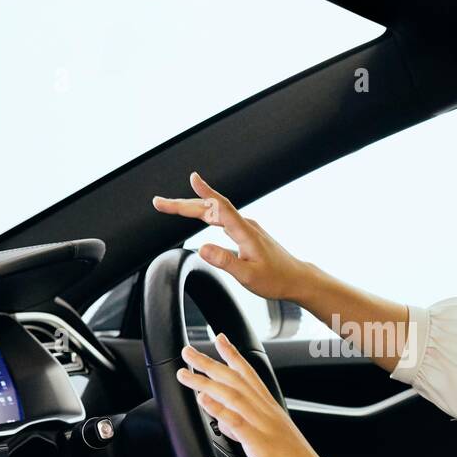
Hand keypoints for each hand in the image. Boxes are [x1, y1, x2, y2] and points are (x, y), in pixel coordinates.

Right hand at [153, 172, 311, 302]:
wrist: (297, 279)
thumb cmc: (276, 279)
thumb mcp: (248, 276)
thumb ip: (225, 261)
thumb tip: (202, 249)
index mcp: (245, 232)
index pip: (221, 207)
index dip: (205, 192)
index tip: (192, 178)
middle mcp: (245, 225)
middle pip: (210, 209)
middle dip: (183, 204)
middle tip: (159, 203)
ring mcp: (246, 228)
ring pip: (215, 213)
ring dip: (192, 208)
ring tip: (170, 207)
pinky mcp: (247, 233)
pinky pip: (222, 218)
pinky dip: (205, 214)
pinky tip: (199, 214)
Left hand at [176, 333, 336, 456]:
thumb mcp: (270, 439)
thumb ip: (245, 426)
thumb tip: (224, 418)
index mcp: (270, 409)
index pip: (249, 375)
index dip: (233, 355)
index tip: (219, 339)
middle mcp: (266, 412)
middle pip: (235, 380)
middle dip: (210, 363)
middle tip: (188, 351)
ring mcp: (264, 427)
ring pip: (233, 396)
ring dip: (207, 382)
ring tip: (186, 373)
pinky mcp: (260, 445)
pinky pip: (238, 423)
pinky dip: (220, 410)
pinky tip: (204, 401)